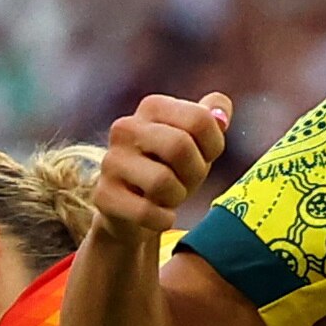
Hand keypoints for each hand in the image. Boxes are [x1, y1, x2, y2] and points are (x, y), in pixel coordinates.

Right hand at [92, 93, 232, 239]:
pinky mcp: (104, 195)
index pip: (200, 119)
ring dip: (176, 196)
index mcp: (152, 107)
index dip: (213, 146)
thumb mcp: (196, 141)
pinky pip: (146, 211)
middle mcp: (126, 127)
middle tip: (186, 180)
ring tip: (168, 196)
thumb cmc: (169, 168)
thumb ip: (211, 119)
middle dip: (194, 172)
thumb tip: (221, 113)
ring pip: (162, 180)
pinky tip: (159, 215)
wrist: (132, 208)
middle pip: (180, 146)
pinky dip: (162, 219)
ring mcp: (111, 161)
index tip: (204, 157)